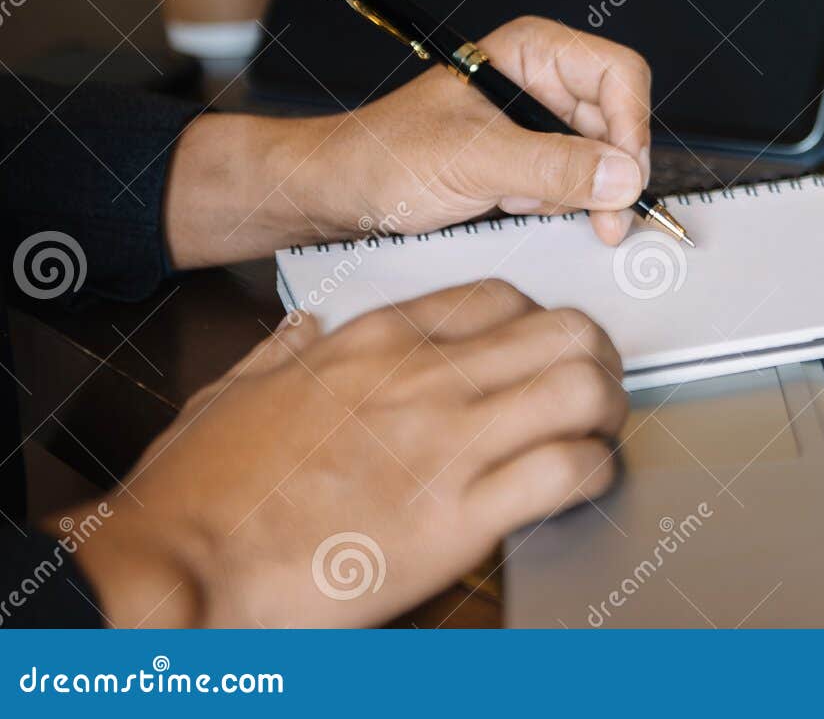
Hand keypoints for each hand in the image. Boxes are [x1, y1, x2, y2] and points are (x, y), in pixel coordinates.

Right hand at [69, 282, 626, 626]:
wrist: (176, 566)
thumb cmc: (197, 490)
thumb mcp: (236, 391)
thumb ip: (285, 352)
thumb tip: (306, 330)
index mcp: (374, 344)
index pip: (498, 296)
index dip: (538, 319)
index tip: (541, 347)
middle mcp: (423, 379)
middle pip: (561, 330)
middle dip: (595, 357)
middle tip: (594, 387)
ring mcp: (447, 443)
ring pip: (580, 387)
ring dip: (607, 409)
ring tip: (599, 431)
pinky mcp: (459, 517)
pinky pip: (566, 472)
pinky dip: (593, 474)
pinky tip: (584, 484)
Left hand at [337, 17, 653, 245]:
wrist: (346, 189)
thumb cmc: (388, 154)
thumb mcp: (474, 161)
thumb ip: (553, 167)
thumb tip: (622, 178)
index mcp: (534, 50)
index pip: (618, 75)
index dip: (631, 127)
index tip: (625, 179)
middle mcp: (546, 79)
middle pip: (619, 120)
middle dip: (606, 173)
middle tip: (602, 220)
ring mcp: (543, 120)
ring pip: (604, 158)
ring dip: (575, 192)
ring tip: (517, 198)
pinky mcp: (537, 156)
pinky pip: (579, 182)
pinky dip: (557, 203)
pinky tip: (511, 202)